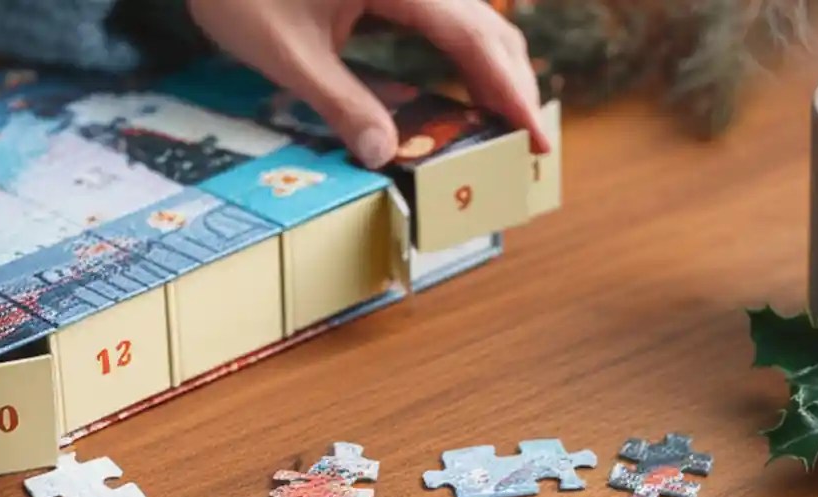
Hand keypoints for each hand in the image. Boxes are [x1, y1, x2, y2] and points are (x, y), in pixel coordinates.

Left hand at [188, 0, 549, 167]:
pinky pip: (445, 20)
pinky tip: (466, 92)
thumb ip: (338, 101)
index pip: (473, 36)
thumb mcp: (283, 50)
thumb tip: (382, 155)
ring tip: (506, 126)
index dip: (509, 90)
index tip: (534, 135)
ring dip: (493, 73)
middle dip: (513, 86)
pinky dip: (464, 58)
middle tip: (530, 145)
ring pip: (471, 22)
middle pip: (486, 27)